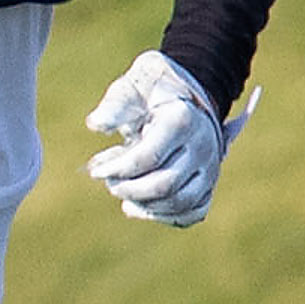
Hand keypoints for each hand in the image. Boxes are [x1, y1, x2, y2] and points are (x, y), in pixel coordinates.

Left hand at [85, 51, 247, 225]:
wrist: (185, 93)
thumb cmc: (150, 90)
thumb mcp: (131, 87)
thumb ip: (114, 105)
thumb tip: (96, 126)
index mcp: (182, 120)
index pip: (149, 157)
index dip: (117, 169)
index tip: (95, 170)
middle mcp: (202, 146)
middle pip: (166, 184)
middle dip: (128, 188)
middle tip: (108, 180)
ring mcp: (210, 166)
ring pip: (182, 202)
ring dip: (145, 205)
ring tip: (121, 191)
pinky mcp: (208, 182)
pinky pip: (193, 211)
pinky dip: (165, 216)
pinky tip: (138, 206)